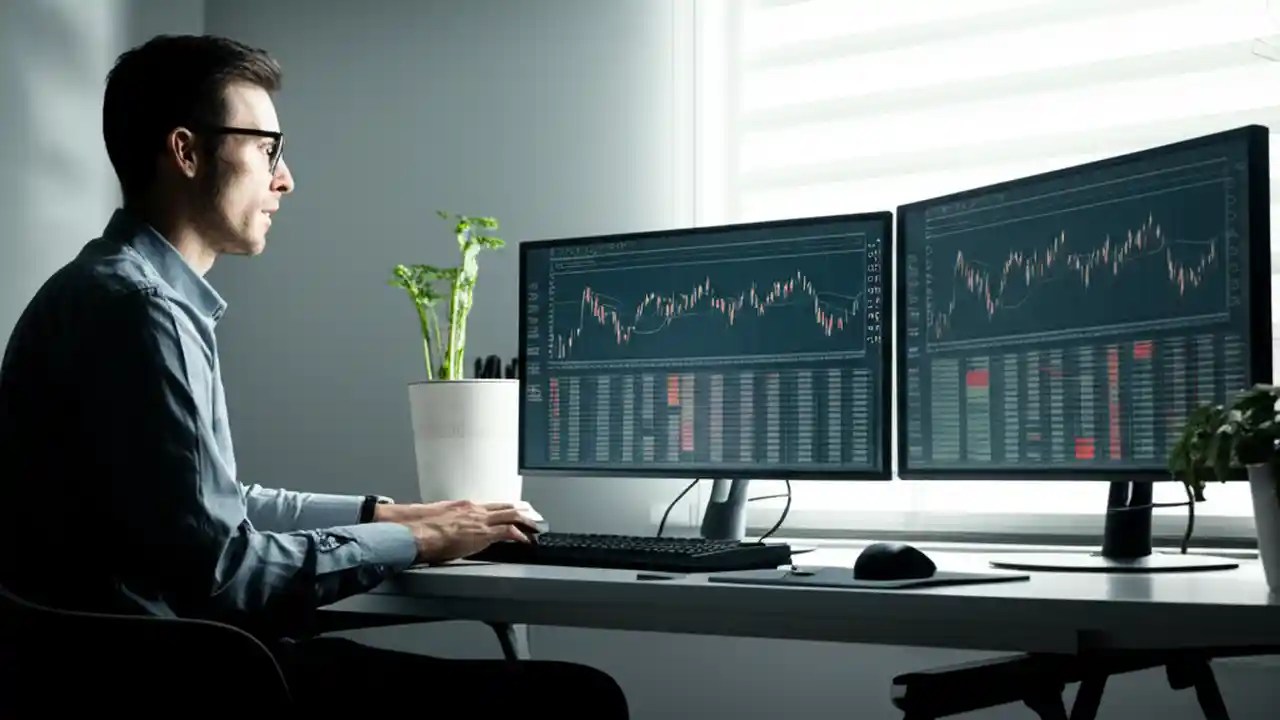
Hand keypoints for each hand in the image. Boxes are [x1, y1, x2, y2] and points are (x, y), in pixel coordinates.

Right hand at [383, 500, 533, 564]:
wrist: (417, 530)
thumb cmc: (420, 527)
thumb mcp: (436, 521)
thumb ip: (446, 524)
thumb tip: (444, 531)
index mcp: (463, 507)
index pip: (488, 506)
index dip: (502, 508)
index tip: (510, 510)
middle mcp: (474, 509)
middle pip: (504, 507)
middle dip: (519, 511)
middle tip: (531, 514)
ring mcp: (480, 520)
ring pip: (511, 516)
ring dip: (525, 522)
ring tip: (534, 528)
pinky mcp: (484, 533)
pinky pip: (508, 531)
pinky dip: (520, 536)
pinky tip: (526, 541)